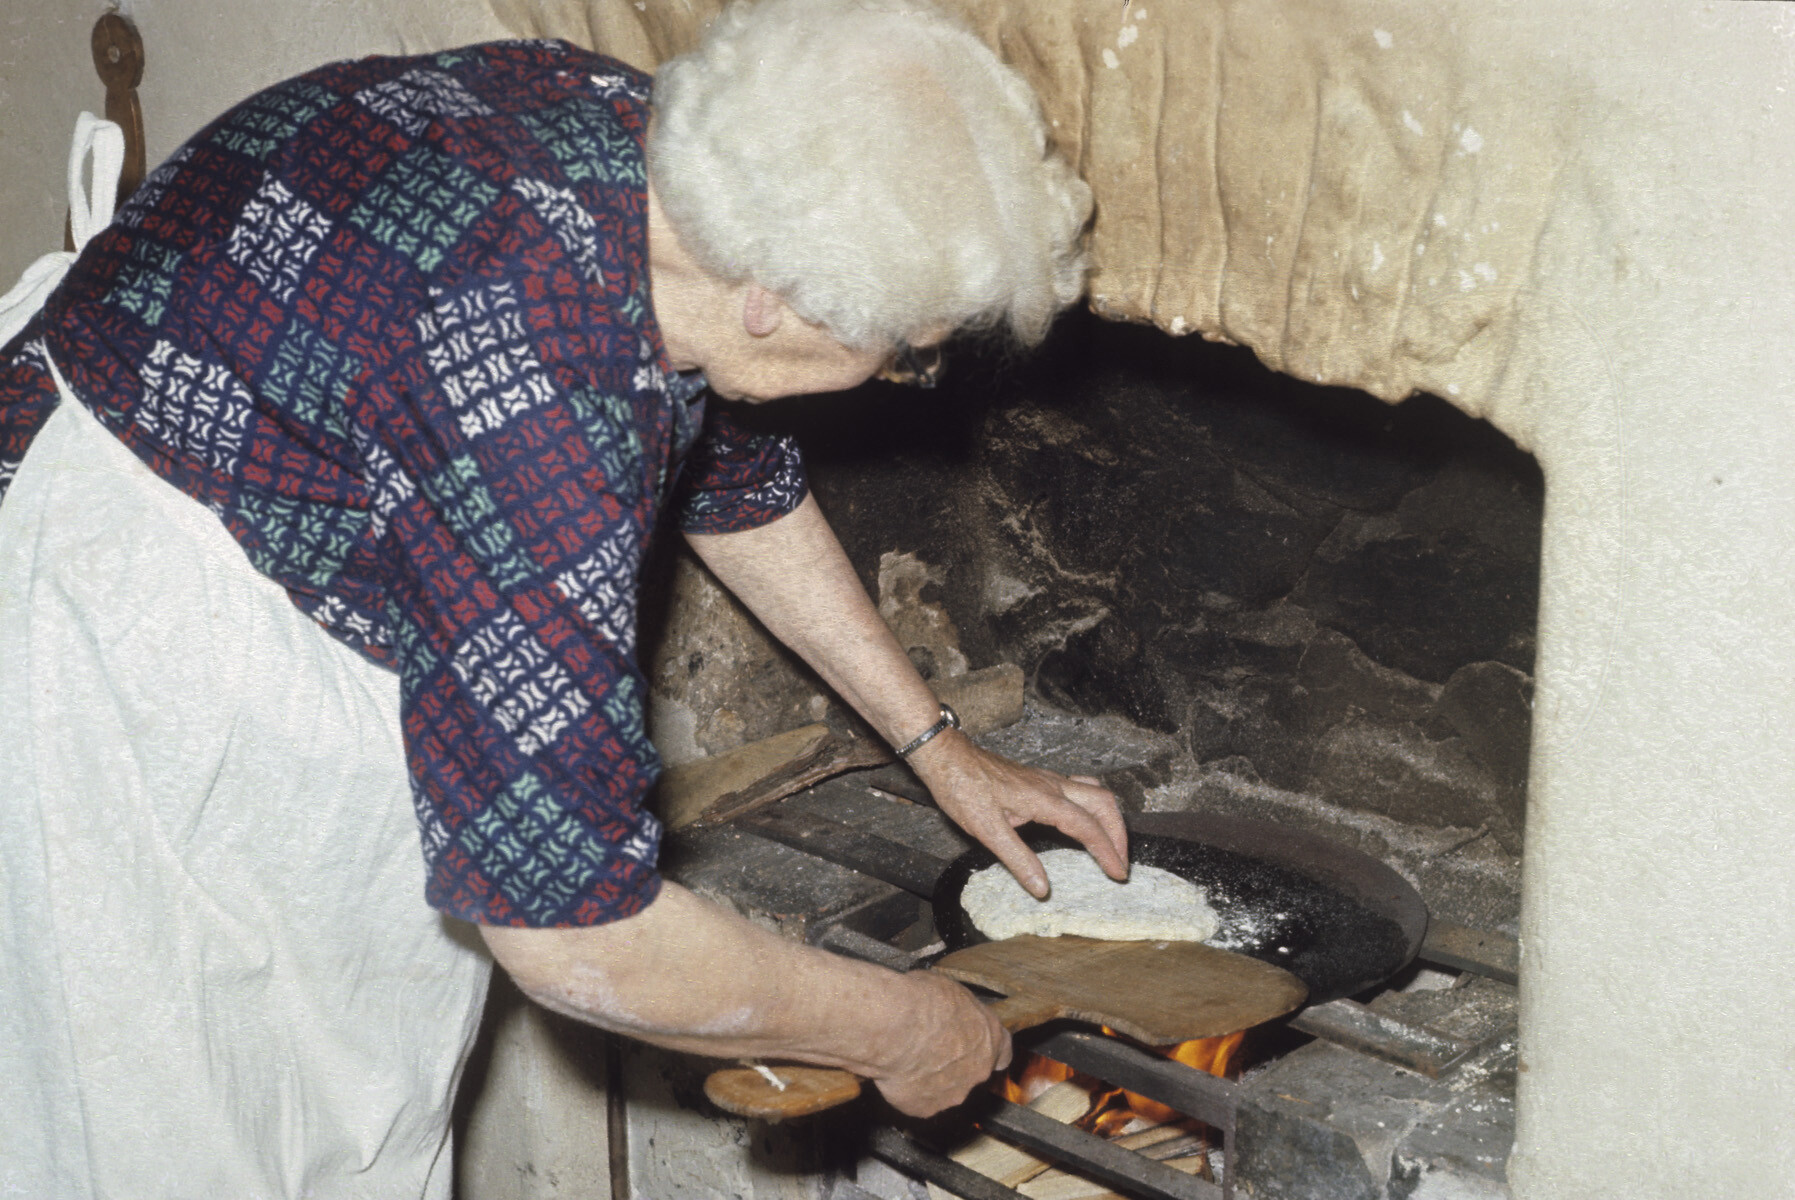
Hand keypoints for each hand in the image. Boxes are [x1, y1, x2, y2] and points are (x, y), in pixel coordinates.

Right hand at [869, 971, 1011, 1116]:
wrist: (894, 1027)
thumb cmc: (921, 1002)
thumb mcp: (950, 991)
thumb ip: (958, 1011)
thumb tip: (949, 1010)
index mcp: (990, 1037)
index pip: (1003, 1052)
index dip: (985, 1048)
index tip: (972, 1043)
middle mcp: (979, 1070)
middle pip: (973, 1072)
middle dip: (955, 1064)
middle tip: (930, 1046)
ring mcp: (954, 1093)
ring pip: (946, 1090)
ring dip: (932, 1078)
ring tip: (908, 1057)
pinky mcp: (926, 1108)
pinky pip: (919, 1101)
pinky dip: (908, 1091)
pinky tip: (896, 1072)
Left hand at [907, 732, 1129, 897]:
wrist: (947, 756)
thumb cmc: (963, 789)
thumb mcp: (987, 829)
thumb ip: (1018, 859)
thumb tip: (1042, 888)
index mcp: (1044, 799)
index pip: (1088, 827)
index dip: (1107, 851)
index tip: (1118, 874)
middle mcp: (1053, 785)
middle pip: (1103, 804)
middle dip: (1118, 833)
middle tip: (1121, 862)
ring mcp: (1048, 778)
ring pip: (1095, 792)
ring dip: (1109, 817)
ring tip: (1112, 842)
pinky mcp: (1040, 778)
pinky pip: (1080, 787)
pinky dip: (1093, 805)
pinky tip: (1085, 818)